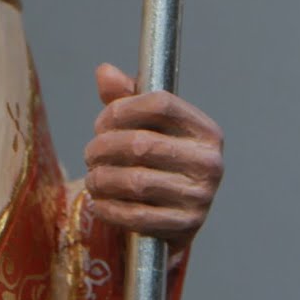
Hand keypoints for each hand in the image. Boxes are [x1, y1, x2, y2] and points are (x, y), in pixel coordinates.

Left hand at [83, 63, 222, 250]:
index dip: (122, 109)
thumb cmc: (158, 160)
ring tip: (92, 177)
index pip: (161, 103)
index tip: (101, 122)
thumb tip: (104, 72)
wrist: (175, 216)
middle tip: (90, 154)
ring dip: (102, 179)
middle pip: (142, 143)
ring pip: (136, 181)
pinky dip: (109, 208)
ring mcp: (201, 197)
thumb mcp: (146, 125)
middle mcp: (210, 162)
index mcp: (205, 130)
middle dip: (104, 147)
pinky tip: (98, 202)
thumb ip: (125, 97)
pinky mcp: (186, 226)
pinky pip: (137, 215)